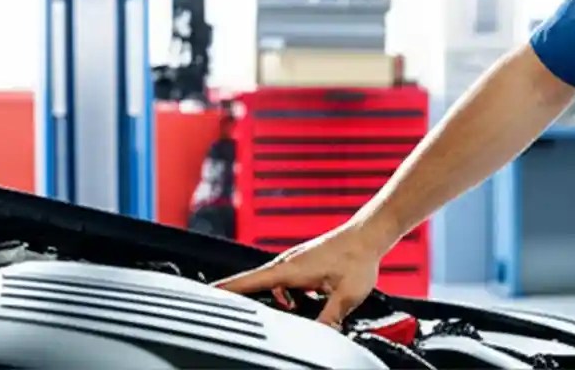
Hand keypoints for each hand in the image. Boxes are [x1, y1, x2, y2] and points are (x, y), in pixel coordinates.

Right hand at [212, 224, 384, 328]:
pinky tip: (309, 299)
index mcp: (290, 270)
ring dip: (281, 299)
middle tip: (253, 312)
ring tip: (303, 306)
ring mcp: (294, 262)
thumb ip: (327, 319)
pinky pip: (286, 282)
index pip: (249, 282)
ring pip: (274, 286)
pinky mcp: (302, 263)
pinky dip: (290, 294)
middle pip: (257, 284)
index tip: (206, 294)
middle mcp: (287, 264)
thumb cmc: (357, 259)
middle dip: (251, 298)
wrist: (368, 236)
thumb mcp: (344, 297)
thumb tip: (318, 337)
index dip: (227, 289)